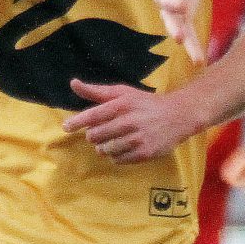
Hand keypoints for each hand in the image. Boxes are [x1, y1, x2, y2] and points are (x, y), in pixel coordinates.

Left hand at [64, 80, 199, 163]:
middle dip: (94, 135)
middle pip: (96, 135)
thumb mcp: (122, 92)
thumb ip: (96, 91)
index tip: (66, 127)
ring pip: (106, 149)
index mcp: (122, 105)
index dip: (76, 122)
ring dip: (104, 147)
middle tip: (101, 132)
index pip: (93, 116)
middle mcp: (130, 121)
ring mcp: (138, 139)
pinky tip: (124, 147)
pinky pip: (118, 160)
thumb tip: (73, 83)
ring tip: (113, 140)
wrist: (178, 116)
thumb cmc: (145, 103)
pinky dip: (116, 156)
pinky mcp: (145, 153)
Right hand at [144, 0, 213, 60]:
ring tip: (181, 40)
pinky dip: (190, 47)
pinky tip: (199, 61)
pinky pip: (184, 32)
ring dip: (175, 30)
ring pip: (169, 21)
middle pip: (165, 1)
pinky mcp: (180, 15)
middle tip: (186, 7)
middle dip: (174, 5)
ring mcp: (168, 4)